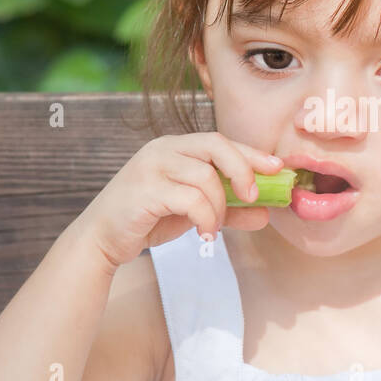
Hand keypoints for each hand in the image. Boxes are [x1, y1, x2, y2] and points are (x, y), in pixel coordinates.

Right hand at [79, 132, 282, 270]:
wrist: (102, 239)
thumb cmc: (148, 219)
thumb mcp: (193, 212)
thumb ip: (227, 210)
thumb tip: (265, 214)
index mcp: (176, 147)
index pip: (221, 141)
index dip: (252, 154)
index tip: (278, 169)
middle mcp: (163, 149)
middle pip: (216, 145)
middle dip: (242, 169)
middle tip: (253, 197)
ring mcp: (151, 167)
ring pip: (205, 176)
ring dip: (219, 206)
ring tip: (214, 228)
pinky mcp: (145, 190)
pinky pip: (189, 199)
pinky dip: (205, 218)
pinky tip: (204, 235)